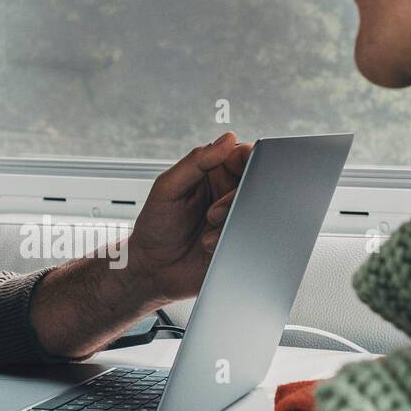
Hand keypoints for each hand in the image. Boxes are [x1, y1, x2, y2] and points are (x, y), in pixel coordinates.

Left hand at [127, 131, 252, 305]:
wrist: (153, 271)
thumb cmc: (155, 227)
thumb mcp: (168, 187)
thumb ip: (195, 161)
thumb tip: (227, 139)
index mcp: (213, 173)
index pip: (243, 155)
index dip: (250, 157)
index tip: (245, 166)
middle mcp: (228, 194)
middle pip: (256, 182)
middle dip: (236, 197)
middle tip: (213, 213)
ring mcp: (236, 218)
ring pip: (256, 210)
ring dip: (233, 221)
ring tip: (207, 232)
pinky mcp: (240, 242)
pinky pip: (253, 236)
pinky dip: (233, 240)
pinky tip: (211, 247)